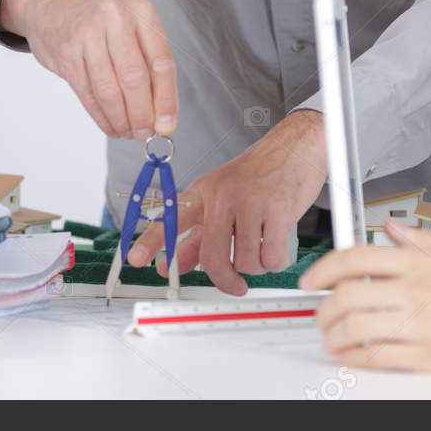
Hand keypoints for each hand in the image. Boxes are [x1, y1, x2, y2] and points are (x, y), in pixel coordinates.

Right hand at [0, 0, 176, 138]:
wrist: (52, 6)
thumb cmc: (99, 24)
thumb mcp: (131, 32)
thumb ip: (149, 69)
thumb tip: (162, 117)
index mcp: (141, 13)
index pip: (161, 63)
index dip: (166, 100)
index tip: (167, 125)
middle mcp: (115, 18)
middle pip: (135, 78)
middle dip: (142, 114)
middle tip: (145, 134)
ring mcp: (88, 34)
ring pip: (110, 90)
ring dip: (121, 120)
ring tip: (127, 132)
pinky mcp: (67, 53)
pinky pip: (88, 93)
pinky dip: (101, 116)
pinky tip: (110, 125)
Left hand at [128, 109, 327, 294]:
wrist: (296, 146)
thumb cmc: (260, 173)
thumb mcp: (223, 197)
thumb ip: (199, 233)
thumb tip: (178, 263)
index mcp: (204, 191)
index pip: (172, 219)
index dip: (151, 242)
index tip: (135, 259)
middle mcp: (222, 195)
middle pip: (212, 255)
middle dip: (225, 279)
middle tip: (235, 285)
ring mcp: (250, 201)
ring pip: (246, 261)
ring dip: (257, 264)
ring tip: (263, 241)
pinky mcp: (278, 209)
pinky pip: (271, 257)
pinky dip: (275, 260)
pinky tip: (276, 241)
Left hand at [299, 218, 430, 376]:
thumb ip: (422, 239)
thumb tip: (392, 229)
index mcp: (422, 261)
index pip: (355, 257)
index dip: (323, 268)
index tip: (312, 280)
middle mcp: (417, 290)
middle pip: (347, 295)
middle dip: (322, 307)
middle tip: (318, 313)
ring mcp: (422, 324)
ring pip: (356, 327)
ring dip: (333, 334)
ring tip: (331, 337)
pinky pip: (378, 356)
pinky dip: (355, 357)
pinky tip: (352, 356)